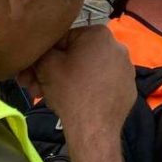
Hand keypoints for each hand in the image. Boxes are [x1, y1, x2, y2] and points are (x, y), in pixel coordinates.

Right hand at [21, 26, 135, 140]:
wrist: (93, 128)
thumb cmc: (70, 90)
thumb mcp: (46, 64)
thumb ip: (42, 50)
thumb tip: (41, 50)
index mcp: (99, 34)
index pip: (63, 39)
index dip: (45, 56)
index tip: (33, 72)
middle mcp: (118, 47)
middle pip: (76, 56)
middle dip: (54, 71)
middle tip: (36, 87)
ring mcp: (126, 69)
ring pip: (89, 70)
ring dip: (69, 80)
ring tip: (52, 96)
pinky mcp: (128, 88)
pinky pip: (103, 84)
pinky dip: (88, 89)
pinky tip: (75, 102)